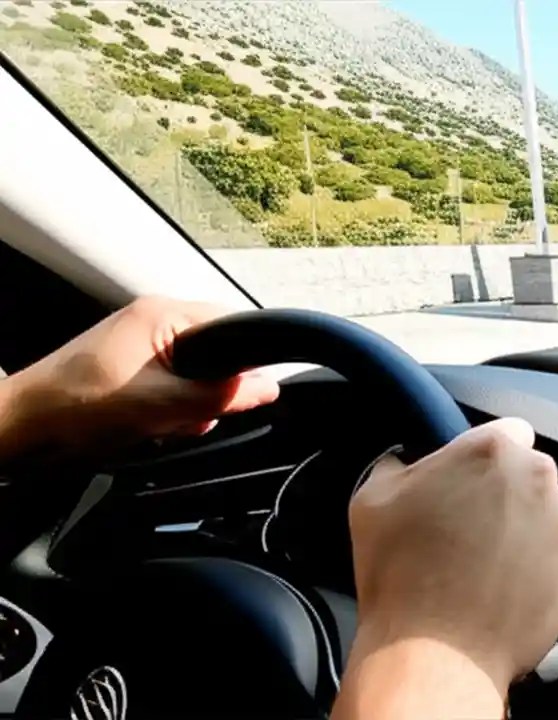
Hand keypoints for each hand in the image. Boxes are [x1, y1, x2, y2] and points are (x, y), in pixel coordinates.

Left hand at [0, 295, 279, 464]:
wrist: (23, 429)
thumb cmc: (75, 407)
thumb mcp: (163, 405)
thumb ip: (222, 396)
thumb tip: (269, 389)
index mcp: (162, 313)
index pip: (234, 326)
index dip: (246, 364)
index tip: (243, 396)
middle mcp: (153, 321)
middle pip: (218, 356)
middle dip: (211, 393)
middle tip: (187, 416)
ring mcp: (140, 345)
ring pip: (197, 377)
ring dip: (189, 407)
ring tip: (160, 423)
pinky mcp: (131, 369)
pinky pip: (174, 388)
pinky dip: (170, 411)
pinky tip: (150, 427)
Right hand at [343, 418, 557, 706]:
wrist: (437, 652)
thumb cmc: (404, 578)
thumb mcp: (373, 500)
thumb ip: (399, 466)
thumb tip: (405, 465)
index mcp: (492, 450)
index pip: (505, 431)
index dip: (484, 457)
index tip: (470, 480)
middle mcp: (538, 477)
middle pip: (527, 473)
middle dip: (503, 494)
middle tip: (468, 530)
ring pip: (547, 512)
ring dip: (525, 528)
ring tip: (486, 565)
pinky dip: (544, 563)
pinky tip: (508, 584)